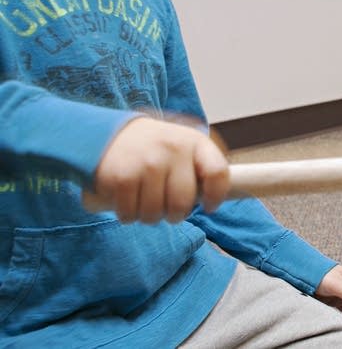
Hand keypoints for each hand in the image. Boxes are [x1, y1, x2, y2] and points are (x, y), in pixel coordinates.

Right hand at [92, 117, 229, 223]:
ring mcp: (147, 163)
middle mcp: (173, 150)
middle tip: (169, 209)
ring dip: (150, 216)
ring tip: (147, 203)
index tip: (209, 205)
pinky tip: (129, 202)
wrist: (109, 132)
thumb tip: (224, 196)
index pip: (218, 173)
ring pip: (155, 213)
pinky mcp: (121, 177)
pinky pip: (129, 214)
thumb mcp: (184, 145)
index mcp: (195, 142)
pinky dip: (128, 215)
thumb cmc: (155, 147)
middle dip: (176, 214)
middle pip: (182, 203)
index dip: (216, 195)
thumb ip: (202, 167)